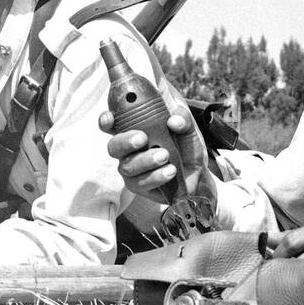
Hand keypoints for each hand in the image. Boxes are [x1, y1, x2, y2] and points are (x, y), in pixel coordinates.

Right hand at [100, 102, 214, 205]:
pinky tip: (170, 171)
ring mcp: (132, 170)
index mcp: (133, 130)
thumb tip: (174, 121)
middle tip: (142, 138)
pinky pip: (141, 183)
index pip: (112, 124)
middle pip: (114, 146)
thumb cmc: (184, 145)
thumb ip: (183, 117)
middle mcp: (128, 150)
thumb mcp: (187, 126)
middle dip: (126, 142)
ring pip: (127, 167)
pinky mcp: (141, 187)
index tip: (110, 119)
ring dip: (146, 160)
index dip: (106, 121)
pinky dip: (156, 176)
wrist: (196, 172)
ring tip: (165, 155)